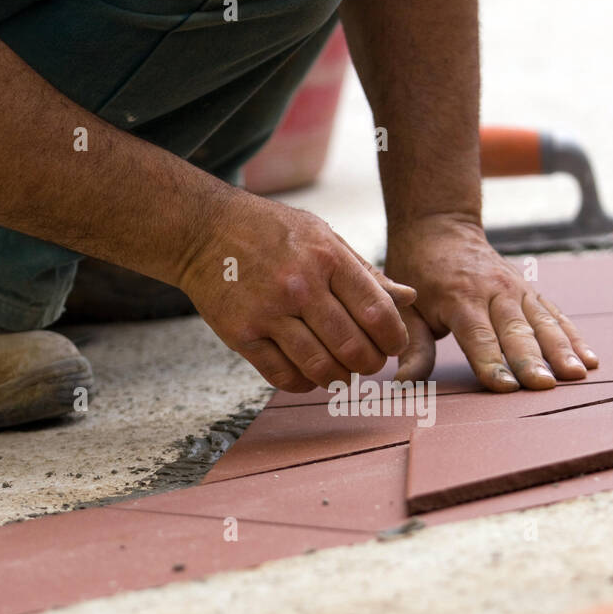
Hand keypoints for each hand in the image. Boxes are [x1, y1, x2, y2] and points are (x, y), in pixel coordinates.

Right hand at [179, 192, 415, 392]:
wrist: (203, 230)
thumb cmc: (272, 232)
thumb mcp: (323, 236)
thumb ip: (365, 271)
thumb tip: (409, 298)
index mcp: (327, 258)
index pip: (377, 314)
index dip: (393, 340)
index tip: (392, 346)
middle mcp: (299, 286)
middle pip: (353, 348)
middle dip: (370, 364)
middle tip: (369, 363)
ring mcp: (267, 312)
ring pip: (320, 368)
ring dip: (339, 379)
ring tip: (342, 372)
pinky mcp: (240, 334)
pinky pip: (282, 376)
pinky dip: (303, 384)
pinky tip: (309, 375)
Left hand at [384, 214, 598, 390]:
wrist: (440, 227)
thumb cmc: (418, 273)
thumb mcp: (408, 308)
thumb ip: (412, 347)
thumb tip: (404, 382)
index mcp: (460, 298)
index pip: (478, 337)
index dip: (492, 363)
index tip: (506, 387)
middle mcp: (494, 292)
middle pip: (516, 332)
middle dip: (532, 360)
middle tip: (546, 386)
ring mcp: (517, 289)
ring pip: (544, 323)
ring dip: (563, 350)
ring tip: (578, 375)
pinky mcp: (531, 291)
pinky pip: (556, 315)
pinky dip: (574, 337)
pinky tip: (590, 360)